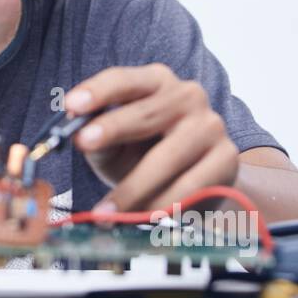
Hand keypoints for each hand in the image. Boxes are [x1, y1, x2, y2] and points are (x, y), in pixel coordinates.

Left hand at [65, 64, 238, 213]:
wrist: (196, 181)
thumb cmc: (144, 154)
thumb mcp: (113, 144)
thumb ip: (95, 137)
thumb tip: (77, 134)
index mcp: (156, 82)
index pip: (124, 80)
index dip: (97, 91)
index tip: (71, 105)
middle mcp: (187, 96)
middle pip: (146, 113)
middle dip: (112, 128)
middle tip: (83, 144)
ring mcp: (211, 126)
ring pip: (168, 156)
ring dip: (132, 187)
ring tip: (104, 211)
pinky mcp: (226, 158)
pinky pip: (190, 186)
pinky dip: (161, 205)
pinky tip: (140, 217)